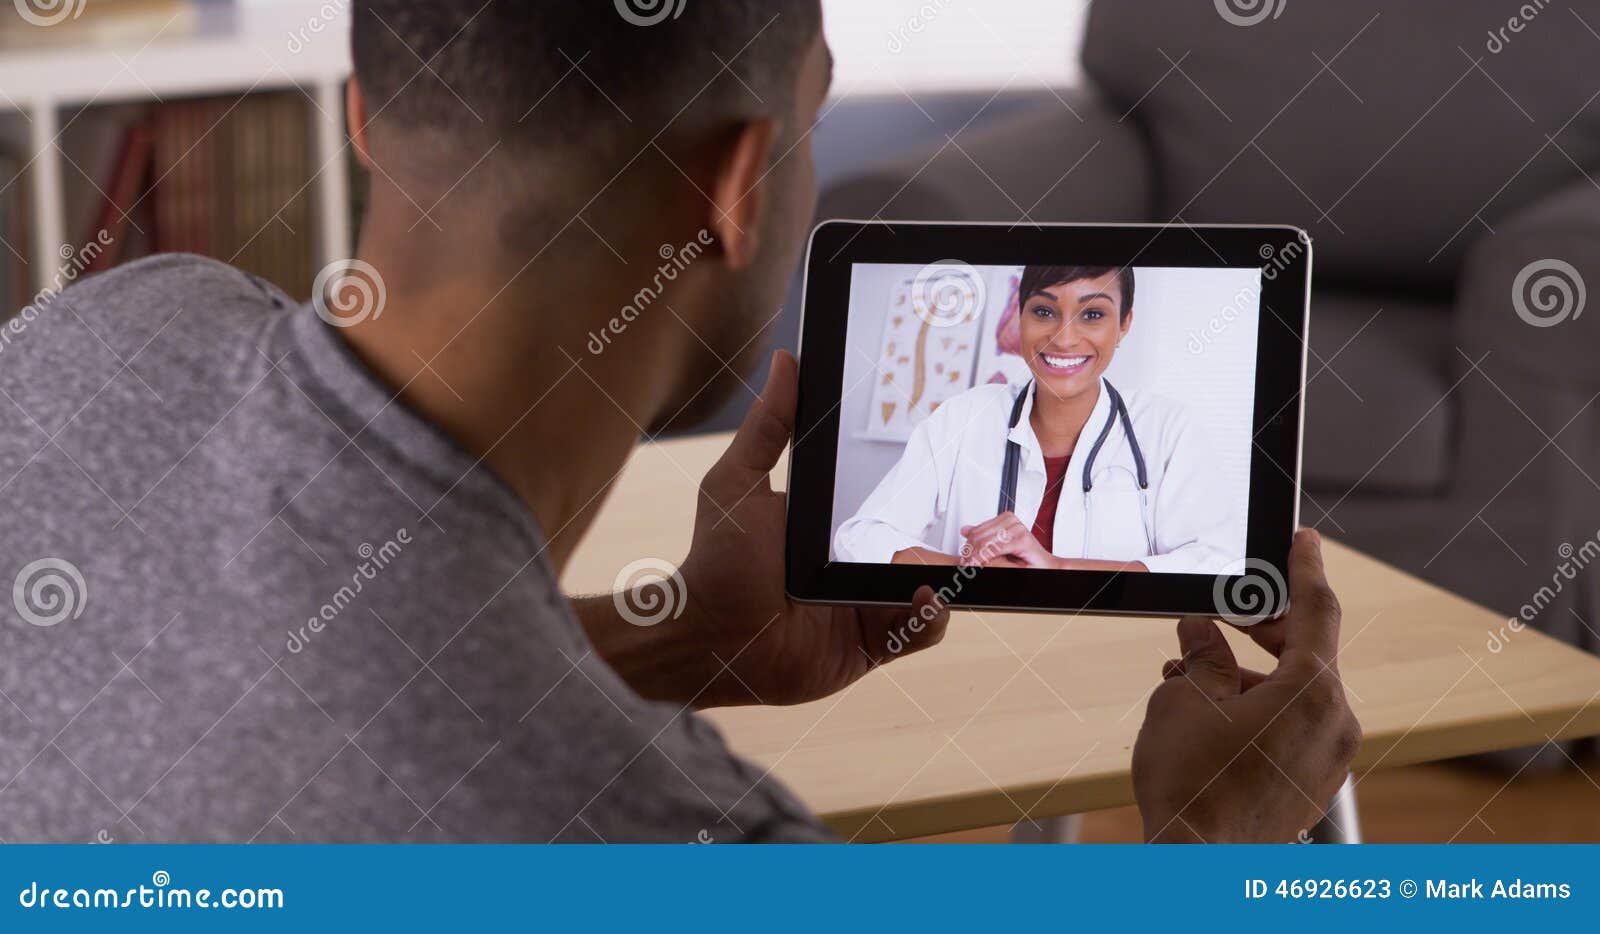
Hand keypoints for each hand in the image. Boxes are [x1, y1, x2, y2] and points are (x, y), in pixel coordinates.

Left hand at [675, 351, 949, 707]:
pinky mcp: (870, 645)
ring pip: (931, 588)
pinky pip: (918, 632)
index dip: (922, 489)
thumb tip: (787, 359)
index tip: (949, 463)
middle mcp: (855, 564)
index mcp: (833, 525)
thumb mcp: (738, 482)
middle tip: (976, 518)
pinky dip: (931, 617)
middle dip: (951, 535)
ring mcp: (866, 604)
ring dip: (946, 576)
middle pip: (921, 545)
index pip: (890, 502)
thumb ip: (767, 426)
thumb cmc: (717, 559)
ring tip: (949, 562)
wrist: (707, 637)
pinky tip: (925, 597)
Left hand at [959, 513, 1057, 568]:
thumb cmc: (1026, 559)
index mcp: (1006, 518)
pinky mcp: (1022, 539)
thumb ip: (983, 537)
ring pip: (984, 542)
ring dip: (974, 557)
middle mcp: (1012, 520)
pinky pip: (995, 549)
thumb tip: (965, 530)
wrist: (1045, 567)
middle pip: (979, 536)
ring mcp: (1018, 528)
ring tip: (971, 567)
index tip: (963, 559)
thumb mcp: (999, 546)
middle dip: (969, 552)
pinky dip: (983, 558)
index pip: (977, 530)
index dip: (967, 546)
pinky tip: (978, 565)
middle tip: (965, 566)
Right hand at [1131, 530, 1361, 842]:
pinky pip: (1294, 729)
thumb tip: (1202, 634)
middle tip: (1222, 617)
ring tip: (1192, 680)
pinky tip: (1213, 717)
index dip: (1305, 568)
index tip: (1304, 540)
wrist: (1200, 864)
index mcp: (1313, 692)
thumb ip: (1201, 656)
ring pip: (1296, 694)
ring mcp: (1330, 759)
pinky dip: (1260, 711)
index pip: (1317, 611)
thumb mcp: (1183, 700)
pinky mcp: (1314, 785)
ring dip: (1251, 678)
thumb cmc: (1194, 788)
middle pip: (1307, 654)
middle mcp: (1335, 723)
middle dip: (1261, 632)